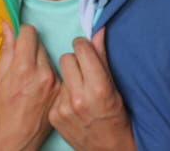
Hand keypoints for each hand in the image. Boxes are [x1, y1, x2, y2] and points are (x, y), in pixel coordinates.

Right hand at [0, 23, 60, 150]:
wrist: (17, 137)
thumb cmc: (3, 108)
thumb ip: (6, 49)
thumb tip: (7, 25)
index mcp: (24, 67)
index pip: (30, 32)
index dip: (22, 34)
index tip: (19, 40)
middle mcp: (43, 73)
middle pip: (40, 43)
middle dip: (31, 47)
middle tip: (23, 61)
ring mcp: (56, 83)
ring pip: (49, 56)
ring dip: (40, 60)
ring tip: (31, 76)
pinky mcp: (63, 90)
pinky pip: (56, 71)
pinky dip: (48, 73)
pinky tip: (40, 86)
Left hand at [49, 28, 134, 150]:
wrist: (108, 149)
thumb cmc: (116, 116)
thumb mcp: (114, 86)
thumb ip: (102, 57)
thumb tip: (97, 30)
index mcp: (98, 87)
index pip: (81, 48)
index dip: (83, 46)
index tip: (85, 49)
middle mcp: (79, 97)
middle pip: (66, 57)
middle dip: (75, 60)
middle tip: (83, 70)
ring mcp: (64, 108)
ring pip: (59, 73)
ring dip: (68, 76)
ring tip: (80, 88)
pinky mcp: (54, 115)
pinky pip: (55, 91)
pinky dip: (63, 93)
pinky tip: (73, 102)